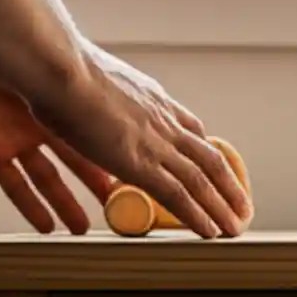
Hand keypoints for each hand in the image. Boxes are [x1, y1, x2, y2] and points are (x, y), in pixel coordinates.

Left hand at [0, 53, 115, 233]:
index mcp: (58, 100)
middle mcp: (40, 122)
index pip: (93, 135)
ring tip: (82, 228)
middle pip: (75, 161)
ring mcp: (17, 138)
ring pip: (47, 178)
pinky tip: (45, 226)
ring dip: (65, 204)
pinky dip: (29, 207)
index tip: (133, 174)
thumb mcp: (48, 72)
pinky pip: (13, 185)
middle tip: (114, 208)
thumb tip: (131, 100)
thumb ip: (80, 91)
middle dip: (95, 186)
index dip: (112, 157)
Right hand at [22, 43, 251, 238]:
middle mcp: (161, 119)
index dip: (202, 148)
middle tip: (240, 204)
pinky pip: (178, 195)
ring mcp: (154, 141)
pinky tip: (210, 232)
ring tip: (236, 227)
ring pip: (201, 180)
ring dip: (222, 206)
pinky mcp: (139, 163)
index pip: (188, 125)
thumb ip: (98, 93)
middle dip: (227, 184)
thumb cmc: (57, 66)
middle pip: (206, 156)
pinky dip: (198, 216)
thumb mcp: (90, 76)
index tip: (212, 164)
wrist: (56, 65)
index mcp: (150, 97)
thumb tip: (85, 99)